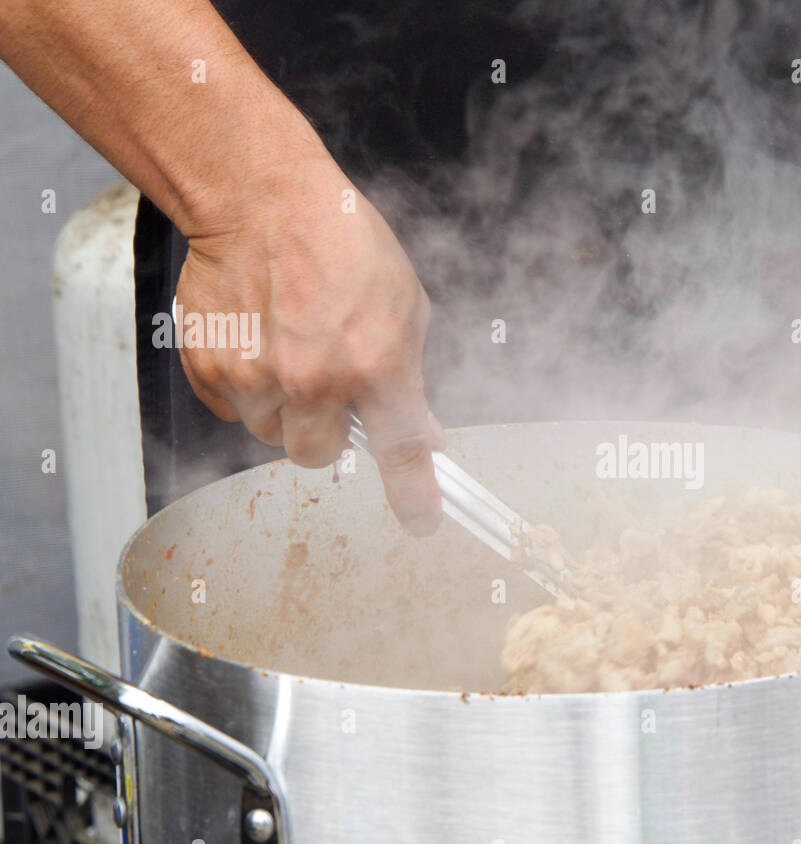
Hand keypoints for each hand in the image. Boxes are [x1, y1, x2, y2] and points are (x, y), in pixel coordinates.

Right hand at [174, 154, 444, 533]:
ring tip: (288, 347)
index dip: (414, 495)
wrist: (260, 199)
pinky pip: (232, 411)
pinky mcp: (212, 370)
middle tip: (326, 387)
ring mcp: (258, 379)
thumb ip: (411, 375)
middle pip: (320, 457)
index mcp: (375, 364)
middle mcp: (315, 380)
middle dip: (328, 431)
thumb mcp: (405, 304)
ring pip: (273, 435)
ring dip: (284, 408)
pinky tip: (257, 340)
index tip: (422, 521)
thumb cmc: (341, 241)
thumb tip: (421, 433)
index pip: (400, 453)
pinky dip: (246, 388)